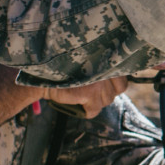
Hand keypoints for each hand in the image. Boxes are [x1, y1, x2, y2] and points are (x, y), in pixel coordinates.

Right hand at [0, 61, 127, 121]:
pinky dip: (86, 110)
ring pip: (106, 101)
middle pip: (119, 89)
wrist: (40, 73)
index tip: (105, 81)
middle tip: (91, 87)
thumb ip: (102, 63)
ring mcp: (100, 80)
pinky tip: (75, 101)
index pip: (124, 73)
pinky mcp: (91, 93)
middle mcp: (107, 66)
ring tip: (80, 91)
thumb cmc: (63, 64)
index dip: (116, 80)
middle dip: (106, 91)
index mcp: (107, 54)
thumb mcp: (85, 57)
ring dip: (95, 100)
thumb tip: (120, 76)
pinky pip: (94, 110)